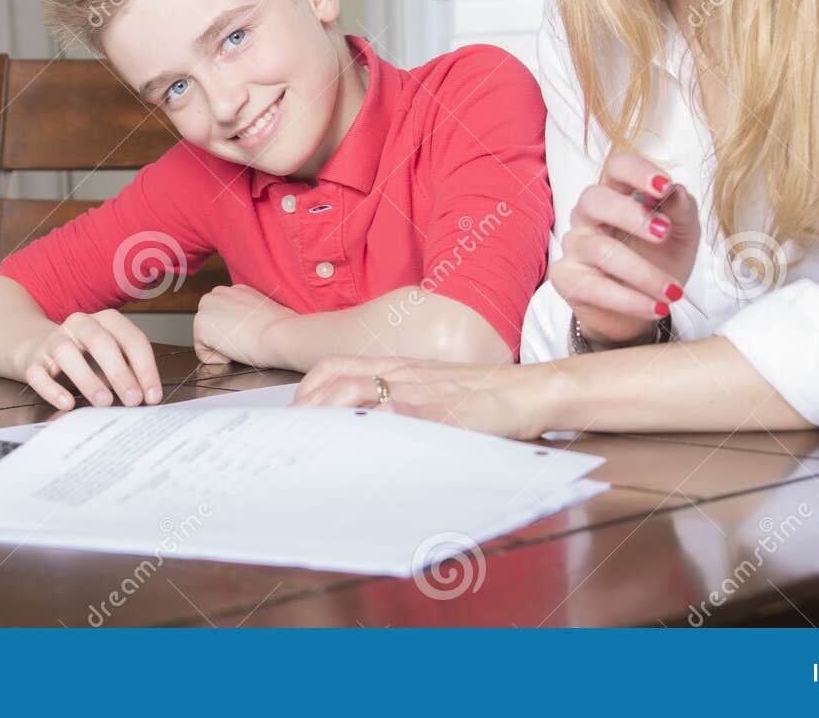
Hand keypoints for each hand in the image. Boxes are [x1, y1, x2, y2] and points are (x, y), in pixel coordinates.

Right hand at [15, 309, 162, 409]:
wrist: (35, 348)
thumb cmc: (84, 357)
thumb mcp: (110, 360)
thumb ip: (128, 374)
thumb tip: (147, 398)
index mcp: (106, 321)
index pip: (132, 339)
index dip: (146, 367)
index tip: (153, 395)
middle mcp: (80, 324)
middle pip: (101, 341)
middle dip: (120, 371)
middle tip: (133, 400)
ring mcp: (53, 341)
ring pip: (67, 353)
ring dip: (88, 379)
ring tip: (104, 402)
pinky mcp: (32, 361)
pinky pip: (39, 374)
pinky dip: (53, 389)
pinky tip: (67, 404)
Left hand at [193, 284, 295, 366]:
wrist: (280, 332)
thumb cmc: (282, 328)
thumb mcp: (266, 314)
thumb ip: (251, 316)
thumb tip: (251, 328)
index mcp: (237, 291)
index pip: (224, 316)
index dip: (235, 331)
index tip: (249, 336)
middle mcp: (219, 294)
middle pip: (211, 325)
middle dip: (223, 337)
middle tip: (245, 342)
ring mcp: (207, 308)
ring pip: (206, 338)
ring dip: (220, 347)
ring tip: (242, 345)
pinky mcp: (201, 324)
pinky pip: (203, 353)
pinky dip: (217, 358)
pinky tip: (235, 352)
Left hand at [291, 355, 549, 439]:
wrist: (526, 391)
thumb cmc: (484, 396)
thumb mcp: (433, 390)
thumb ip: (400, 402)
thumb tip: (367, 427)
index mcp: (398, 366)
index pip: (336, 366)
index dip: (307, 389)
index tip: (294, 413)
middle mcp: (401, 373)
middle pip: (336, 381)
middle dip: (306, 408)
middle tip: (293, 436)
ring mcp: (417, 392)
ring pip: (356, 393)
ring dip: (327, 417)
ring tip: (313, 444)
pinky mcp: (436, 413)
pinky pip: (393, 417)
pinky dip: (369, 431)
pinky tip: (356, 451)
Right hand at [551, 153, 699, 344]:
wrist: (645, 307)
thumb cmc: (660, 261)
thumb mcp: (683, 236)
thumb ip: (682, 211)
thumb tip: (677, 192)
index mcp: (617, 194)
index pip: (617, 167)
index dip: (637, 171)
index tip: (664, 186)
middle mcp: (588, 215)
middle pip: (594, 199)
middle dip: (630, 214)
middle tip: (663, 233)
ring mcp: (574, 245)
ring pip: (600, 249)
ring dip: (642, 272)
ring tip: (672, 291)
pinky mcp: (566, 277)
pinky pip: (593, 286)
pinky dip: (629, 300)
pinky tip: (654, 306)